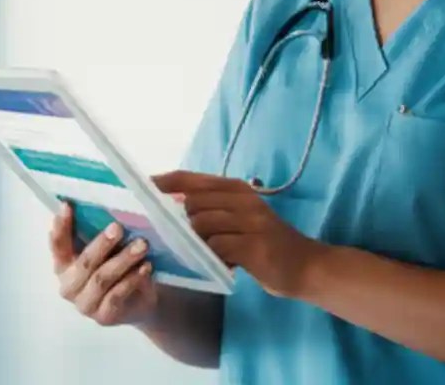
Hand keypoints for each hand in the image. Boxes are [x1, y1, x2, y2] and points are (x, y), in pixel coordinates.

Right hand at [50, 202, 158, 326]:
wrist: (138, 303)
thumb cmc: (118, 268)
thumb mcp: (107, 250)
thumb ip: (97, 233)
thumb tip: (104, 202)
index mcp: (63, 266)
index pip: (58, 245)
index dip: (61, 226)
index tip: (68, 205)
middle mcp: (68, 286)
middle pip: (84, 262)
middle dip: (101, 244)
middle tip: (118, 227)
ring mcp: (85, 304)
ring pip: (102, 278)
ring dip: (123, 260)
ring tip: (142, 245)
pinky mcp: (103, 317)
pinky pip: (117, 295)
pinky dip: (132, 279)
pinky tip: (146, 266)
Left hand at [152, 171, 324, 297]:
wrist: (307, 267)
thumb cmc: (265, 245)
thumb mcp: (238, 221)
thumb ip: (209, 212)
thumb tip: (168, 208)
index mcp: (236, 188)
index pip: (190, 178)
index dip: (162, 182)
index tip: (138, 189)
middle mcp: (243, 198)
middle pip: (191, 199)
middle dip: (168, 215)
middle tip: (149, 228)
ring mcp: (250, 220)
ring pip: (201, 222)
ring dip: (186, 239)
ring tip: (177, 251)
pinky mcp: (254, 244)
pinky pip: (217, 246)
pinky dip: (205, 256)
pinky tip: (203, 265)